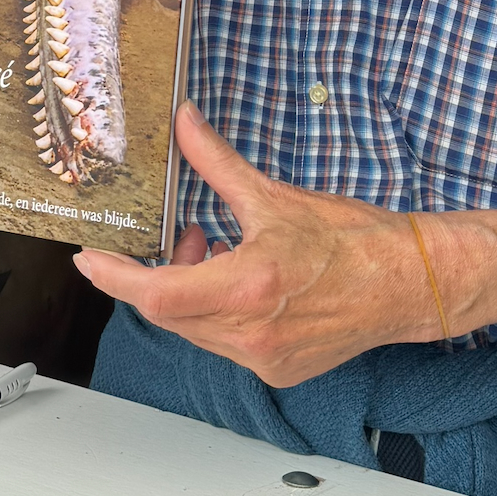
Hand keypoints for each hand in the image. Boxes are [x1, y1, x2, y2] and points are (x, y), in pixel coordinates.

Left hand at [72, 103, 441, 383]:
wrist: (407, 283)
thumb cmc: (354, 241)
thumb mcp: (275, 196)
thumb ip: (217, 163)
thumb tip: (184, 124)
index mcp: (248, 287)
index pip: (156, 293)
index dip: (115, 279)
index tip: (90, 262)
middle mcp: (252, 333)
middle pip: (170, 312)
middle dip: (159, 275)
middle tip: (178, 237)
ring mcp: (265, 359)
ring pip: (196, 331)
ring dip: (190, 293)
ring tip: (214, 250)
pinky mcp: (279, 371)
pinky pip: (226, 344)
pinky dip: (219, 314)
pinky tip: (240, 283)